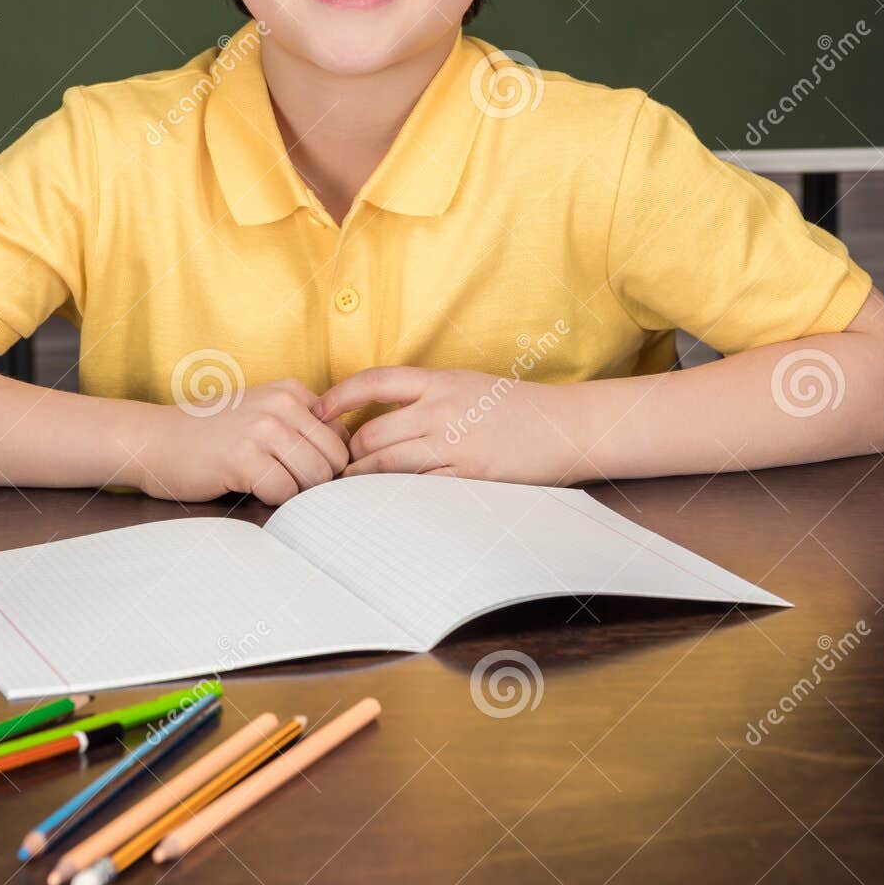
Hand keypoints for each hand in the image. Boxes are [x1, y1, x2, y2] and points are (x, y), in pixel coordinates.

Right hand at [133, 380, 349, 505]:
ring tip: (268, 485)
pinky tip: (250, 488)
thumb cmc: (211, 435)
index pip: (342, 436)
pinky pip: (284, 492)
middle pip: (334, 459)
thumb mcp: (262, 413)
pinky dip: (272, 500)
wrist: (154, 439)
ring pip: (314, 478)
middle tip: (288, 486)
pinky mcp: (243, 458)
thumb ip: (302, 426)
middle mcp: (281, 404)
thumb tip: (349, 460)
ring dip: (296, 492)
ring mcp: (262, 429)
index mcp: (291, 391)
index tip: (306, 472)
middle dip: (317, 483)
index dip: (331, 463)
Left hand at [313, 366, 584, 485]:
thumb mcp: (468, 385)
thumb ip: (427, 395)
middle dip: (347, 454)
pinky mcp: (468, 476)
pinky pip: (416, 488)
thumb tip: (380, 412)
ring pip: (386, 464)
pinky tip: (383, 504)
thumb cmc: (516, 407)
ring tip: (350, 489)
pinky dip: (393, 495)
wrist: (566, 426)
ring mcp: (455, 444)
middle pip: (371, 433)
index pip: (374, 381)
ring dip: (361, 479)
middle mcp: (443, 408)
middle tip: (336, 467)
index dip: (338, 397)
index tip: (316, 412)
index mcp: (440, 381)